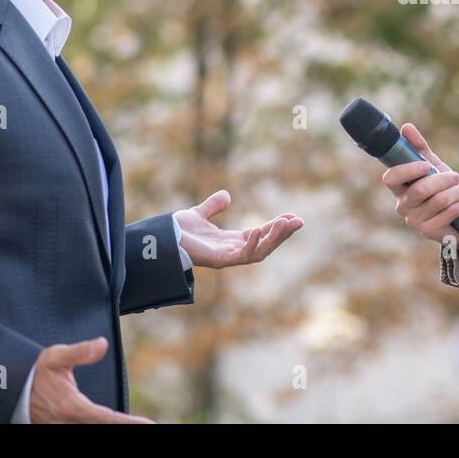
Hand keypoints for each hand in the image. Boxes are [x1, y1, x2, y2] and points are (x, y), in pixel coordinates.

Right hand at [29, 337, 153, 423]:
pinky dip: (99, 427)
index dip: (127, 422)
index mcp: (71, 406)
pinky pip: (82, 429)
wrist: (9, 389)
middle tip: (148, 426)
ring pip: (92, 431)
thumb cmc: (35, 372)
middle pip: (102, 429)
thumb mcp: (56, 357)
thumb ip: (80, 352)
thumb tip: (102, 344)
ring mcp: (62, 428)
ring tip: (135, 425)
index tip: (147, 424)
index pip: (106, 417)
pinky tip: (112, 424)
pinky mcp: (59, 428)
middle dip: (123, 427)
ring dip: (112, 428)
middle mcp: (68, 422)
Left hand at [174, 190, 302, 268]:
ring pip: (259, 253)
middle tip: (299, 221)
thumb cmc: (176, 231)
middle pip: (265, 245)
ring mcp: (227, 258)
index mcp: (231, 242)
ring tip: (285, 224)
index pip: (261, 235)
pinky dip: (252, 244)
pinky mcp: (218, 261)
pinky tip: (259, 229)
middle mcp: (232, 252)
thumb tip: (226, 195)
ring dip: (273, 239)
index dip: (276, 227)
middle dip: (282, 235)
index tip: (292, 216)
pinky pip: (241, 256)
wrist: (159, 237)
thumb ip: (213, 206)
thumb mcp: (199, 213)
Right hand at [382, 123, 458, 257]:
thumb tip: (406, 127)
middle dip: (444, 180)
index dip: (408, 170)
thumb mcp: (431, 166)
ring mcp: (415, 221)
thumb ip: (418, 147)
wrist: (457, 218)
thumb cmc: (440, 188)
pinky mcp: (429, 232)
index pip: (390, 178)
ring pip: (439, 201)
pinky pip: (450, 214)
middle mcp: (403, 206)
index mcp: (399, 188)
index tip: (426, 165)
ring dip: (458, 191)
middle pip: (420, 190)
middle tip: (456, 176)